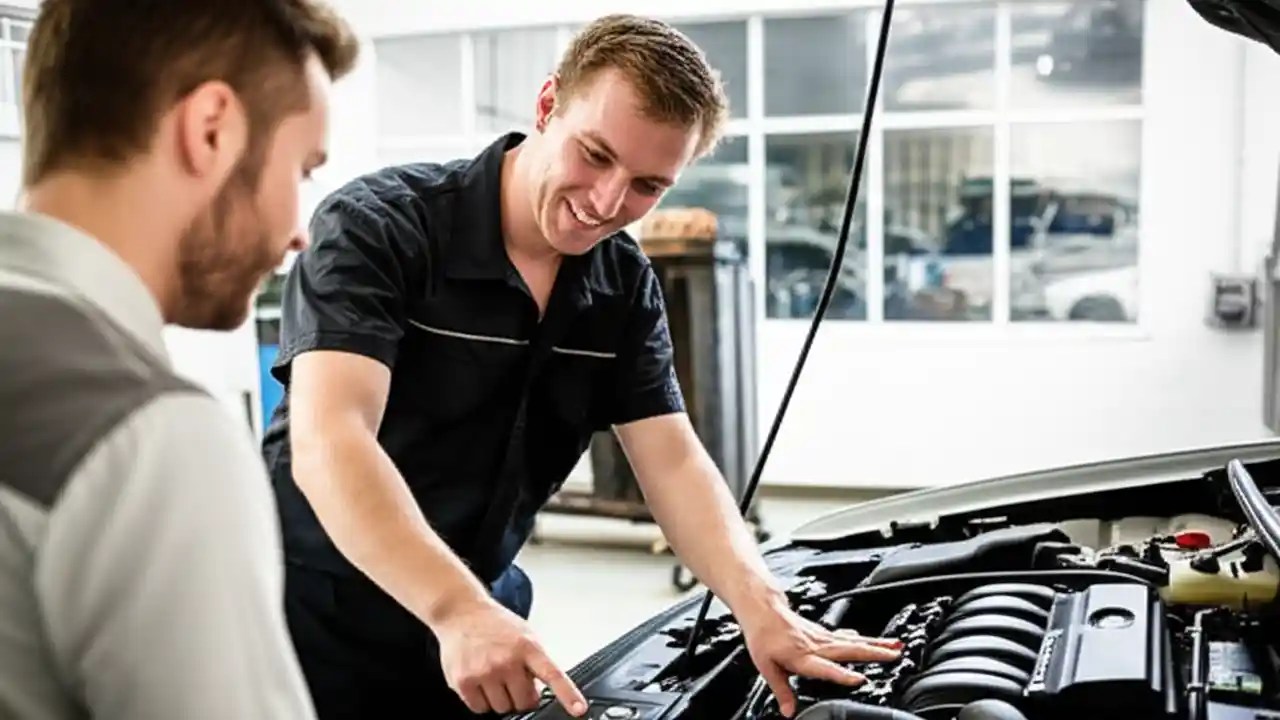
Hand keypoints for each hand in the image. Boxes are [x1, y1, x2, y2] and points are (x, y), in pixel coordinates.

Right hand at [433, 597, 587, 716]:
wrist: (461, 612)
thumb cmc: (494, 624)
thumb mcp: (524, 635)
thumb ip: (536, 662)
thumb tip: (543, 691)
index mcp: (527, 647)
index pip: (553, 674)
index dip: (568, 694)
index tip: (579, 710)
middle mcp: (507, 660)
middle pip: (525, 702)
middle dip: (521, 695)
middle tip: (513, 679)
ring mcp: (485, 672)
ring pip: (502, 708)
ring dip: (501, 698)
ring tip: (493, 676)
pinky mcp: (464, 681)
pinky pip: (480, 708)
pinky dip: (481, 700)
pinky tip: (479, 681)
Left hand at [737, 597, 902, 717]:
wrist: (763, 611)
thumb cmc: (764, 637)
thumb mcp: (766, 667)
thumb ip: (781, 690)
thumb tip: (789, 712)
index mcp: (802, 656)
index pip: (825, 667)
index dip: (842, 674)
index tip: (860, 679)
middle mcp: (817, 645)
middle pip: (849, 649)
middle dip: (873, 653)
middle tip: (895, 656)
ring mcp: (823, 637)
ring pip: (854, 640)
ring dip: (876, 644)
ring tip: (896, 647)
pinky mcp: (825, 632)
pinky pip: (848, 636)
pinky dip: (864, 638)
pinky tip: (875, 641)